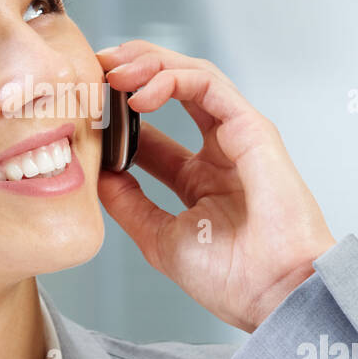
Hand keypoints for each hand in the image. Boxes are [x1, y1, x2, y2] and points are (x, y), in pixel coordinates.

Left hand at [95, 40, 336, 333]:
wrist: (273, 294)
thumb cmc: (231, 278)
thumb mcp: (159, 237)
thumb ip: (129, 203)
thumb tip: (99, 173)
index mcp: (200, 179)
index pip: (153, 132)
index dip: (118, 114)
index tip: (84, 107)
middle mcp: (219, 152)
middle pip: (173, 90)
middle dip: (133, 71)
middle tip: (95, 68)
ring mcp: (237, 137)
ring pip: (192, 76)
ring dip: (149, 64)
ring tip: (113, 70)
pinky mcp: (253, 127)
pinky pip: (209, 84)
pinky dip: (173, 78)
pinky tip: (141, 93)